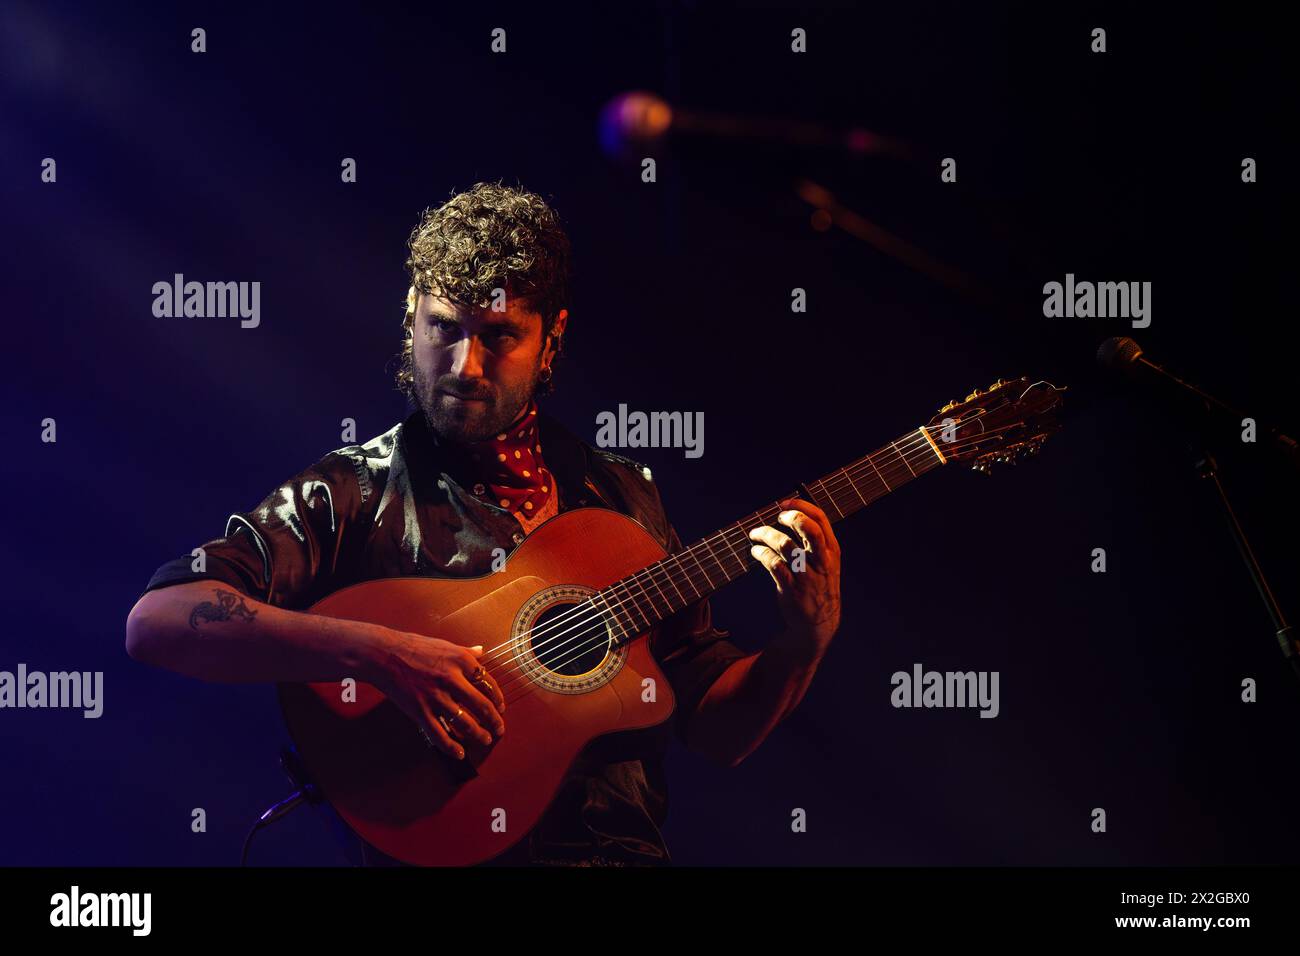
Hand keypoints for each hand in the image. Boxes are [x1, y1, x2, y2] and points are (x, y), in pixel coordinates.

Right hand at [372, 631, 506, 759]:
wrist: (383, 654)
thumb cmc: (414, 647)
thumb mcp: (445, 644)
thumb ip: (466, 651)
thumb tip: (482, 651)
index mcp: (461, 661)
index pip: (489, 683)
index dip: (498, 698)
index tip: (501, 708)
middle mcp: (452, 679)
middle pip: (482, 706)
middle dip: (494, 721)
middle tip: (499, 730)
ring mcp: (436, 697)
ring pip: (465, 723)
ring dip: (478, 734)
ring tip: (485, 740)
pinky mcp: (420, 711)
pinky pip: (439, 734)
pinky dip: (451, 747)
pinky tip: (459, 753)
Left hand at [748, 498, 842, 660]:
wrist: (819, 624)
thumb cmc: (819, 587)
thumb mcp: (827, 563)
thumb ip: (816, 541)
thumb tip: (793, 513)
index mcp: (832, 551)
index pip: (821, 519)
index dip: (801, 505)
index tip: (785, 503)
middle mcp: (821, 561)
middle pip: (808, 529)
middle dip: (791, 516)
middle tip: (777, 518)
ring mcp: (806, 575)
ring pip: (784, 545)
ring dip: (766, 535)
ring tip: (756, 534)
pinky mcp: (791, 588)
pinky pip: (772, 564)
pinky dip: (760, 554)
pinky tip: (756, 552)